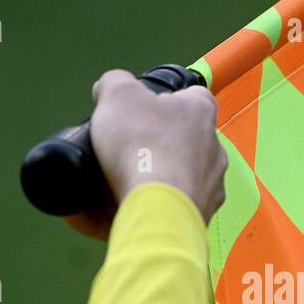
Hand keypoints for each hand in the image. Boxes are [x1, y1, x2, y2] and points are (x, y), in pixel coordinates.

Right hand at [66, 70, 226, 238]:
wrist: (157, 210)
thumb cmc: (143, 146)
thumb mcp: (118, 94)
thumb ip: (114, 82)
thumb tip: (108, 88)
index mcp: (199, 114)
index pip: (190, 97)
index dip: (162, 100)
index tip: (137, 111)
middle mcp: (212, 151)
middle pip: (177, 143)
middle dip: (147, 147)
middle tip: (116, 150)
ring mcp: (207, 190)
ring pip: (169, 182)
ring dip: (140, 182)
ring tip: (101, 188)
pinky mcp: (194, 221)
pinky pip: (159, 214)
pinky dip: (129, 212)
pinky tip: (90, 214)